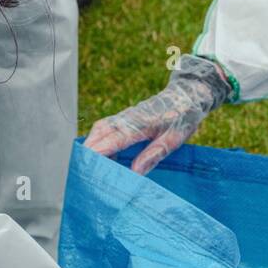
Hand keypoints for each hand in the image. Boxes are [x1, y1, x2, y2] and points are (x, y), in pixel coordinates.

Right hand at [84, 54, 232, 174]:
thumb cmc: (183, 118)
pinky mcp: (126, 116)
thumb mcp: (173, 140)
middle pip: (99, 134)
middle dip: (87, 151)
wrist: (189, 94)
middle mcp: (128, 118)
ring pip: (100, 129)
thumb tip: (134, 173)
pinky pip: (106, 126)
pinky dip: (98, 139)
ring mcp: (125, 115)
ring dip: (90, 145)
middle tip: (78, 171)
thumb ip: (153, 155)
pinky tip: (100, 152)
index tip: (85, 167)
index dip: (97, 155)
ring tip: (84, 164)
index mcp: (139, 125)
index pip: (112, 141)